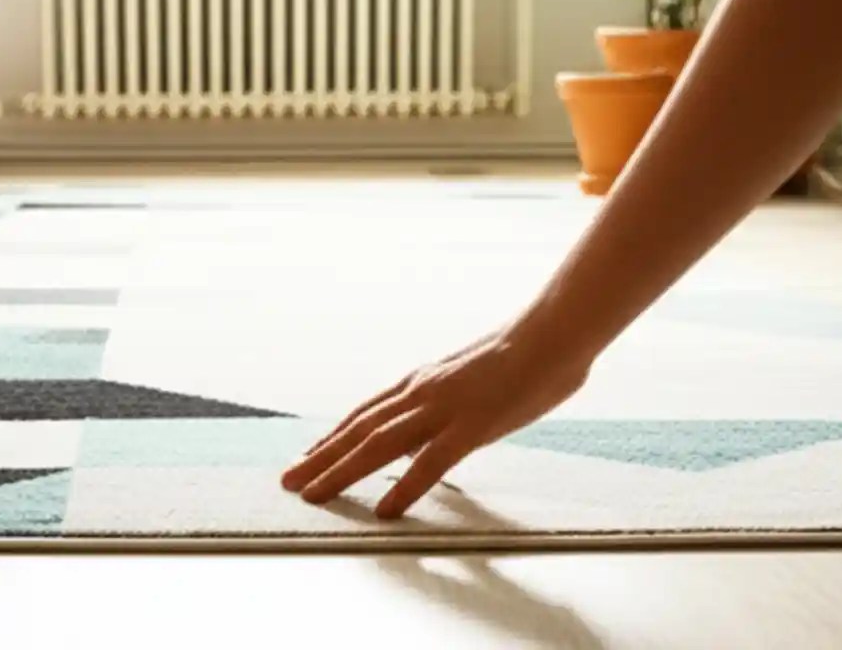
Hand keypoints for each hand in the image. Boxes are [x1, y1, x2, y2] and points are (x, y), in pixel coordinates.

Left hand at [281, 330, 590, 518]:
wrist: (553, 332)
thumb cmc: (523, 354)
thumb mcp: (470, 378)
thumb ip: (443, 404)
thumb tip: (427, 433)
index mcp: (421, 381)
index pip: (363, 413)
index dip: (332, 437)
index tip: (307, 456)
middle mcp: (420, 392)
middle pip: (357, 429)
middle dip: (320, 458)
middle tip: (288, 481)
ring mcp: (443, 408)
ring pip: (378, 445)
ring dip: (341, 471)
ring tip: (313, 496)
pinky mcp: (471, 425)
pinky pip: (430, 463)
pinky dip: (403, 486)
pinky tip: (385, 510)